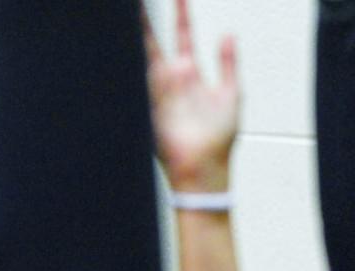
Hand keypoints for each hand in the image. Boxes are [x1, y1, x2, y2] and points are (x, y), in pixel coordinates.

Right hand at [145, 0, 239, 193]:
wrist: (204, 169)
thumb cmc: (219, 140)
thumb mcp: (231, 94)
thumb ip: (228, 63)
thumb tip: (228, 34)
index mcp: (191, 74)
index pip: (183, 36)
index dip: (181, 14)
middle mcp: (172, 79)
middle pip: (155, 41)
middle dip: (146, 20)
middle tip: (137, 3)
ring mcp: (157, 91)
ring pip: (142, 56)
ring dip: (135, 36)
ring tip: (127, 14)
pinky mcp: (146, 106)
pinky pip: (137, 80)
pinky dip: (131, 65)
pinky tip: (123, 45)